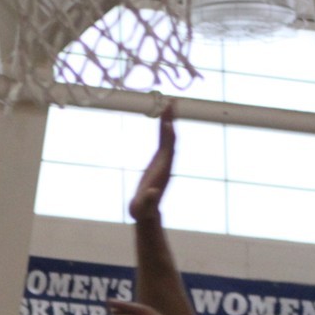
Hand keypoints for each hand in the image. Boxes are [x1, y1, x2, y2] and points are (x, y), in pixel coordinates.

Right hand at [129, 102, 175, 223]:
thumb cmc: (143, 210)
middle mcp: (166, 163)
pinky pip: (162, 140)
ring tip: (169, 103)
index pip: (168, 149)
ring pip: (168, 137)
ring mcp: (164, 161)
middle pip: (171, 138)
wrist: (147, 213)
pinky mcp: (158, 160)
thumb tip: (153, 192)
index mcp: (163, 170)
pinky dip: (163, 128)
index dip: (168, 135)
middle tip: (172, 101)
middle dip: (171, 120)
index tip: (168, 121)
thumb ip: (149, 200)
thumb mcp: (144, 206)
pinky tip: (163, 118)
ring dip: (169, 120)